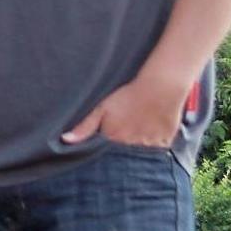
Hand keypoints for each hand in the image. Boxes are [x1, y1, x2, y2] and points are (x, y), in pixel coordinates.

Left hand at [62, 73, 188, 148]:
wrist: (159, 86)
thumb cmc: (128, 94)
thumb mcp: (101, 107)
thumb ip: (84, 126)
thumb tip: (66, 140)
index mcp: (112, 136)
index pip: (108, 142)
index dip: (111, 131)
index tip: (118, 120)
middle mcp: (129, 144)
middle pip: (124, 144)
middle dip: (126, 134)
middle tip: (132, 116)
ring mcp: (148, 144)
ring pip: (141, 144)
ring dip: (142, 135)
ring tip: (144, 117)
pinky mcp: (164, 141)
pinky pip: (158, 144)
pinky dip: (156, 136)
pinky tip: (155, 121)